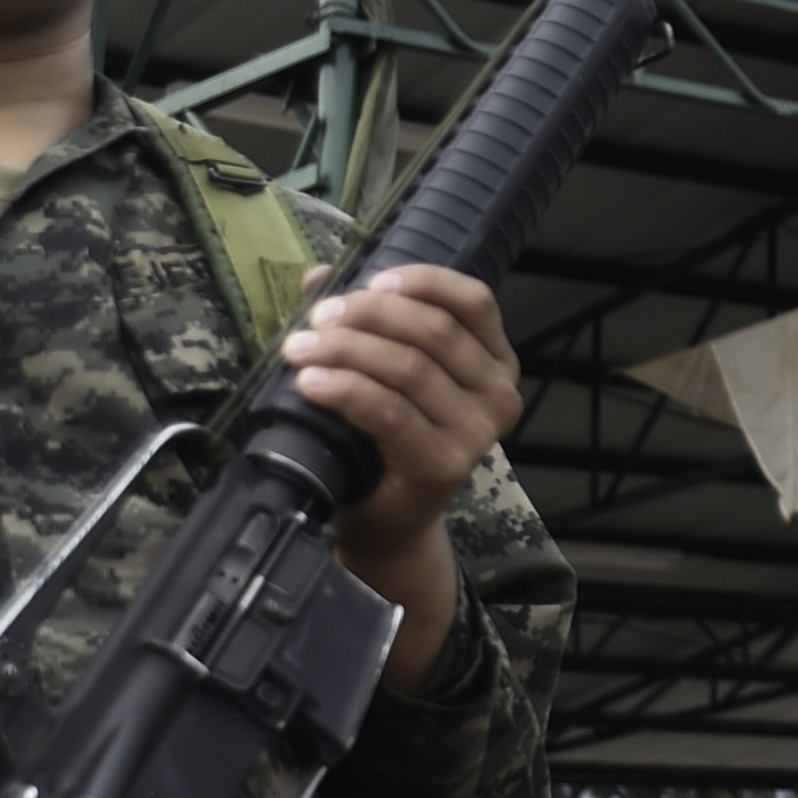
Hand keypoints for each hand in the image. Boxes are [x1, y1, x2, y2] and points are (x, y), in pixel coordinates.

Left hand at [277, 263, 522, 686]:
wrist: (387, 521)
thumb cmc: (387, 441)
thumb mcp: (384, 373)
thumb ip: (360, 321)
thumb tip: (318, 275)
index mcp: (494, 362)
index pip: (474, 302)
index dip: (423, 282)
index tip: (370, 281)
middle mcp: (498, 394)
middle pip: (434, 331)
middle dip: (367, 316)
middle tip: (316, 318)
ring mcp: (477, 432)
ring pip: (408, 368)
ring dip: (346, 350)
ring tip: (299, 348)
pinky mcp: (444, 463)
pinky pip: (389, 412)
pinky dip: (345, 390)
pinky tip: (310, 383)